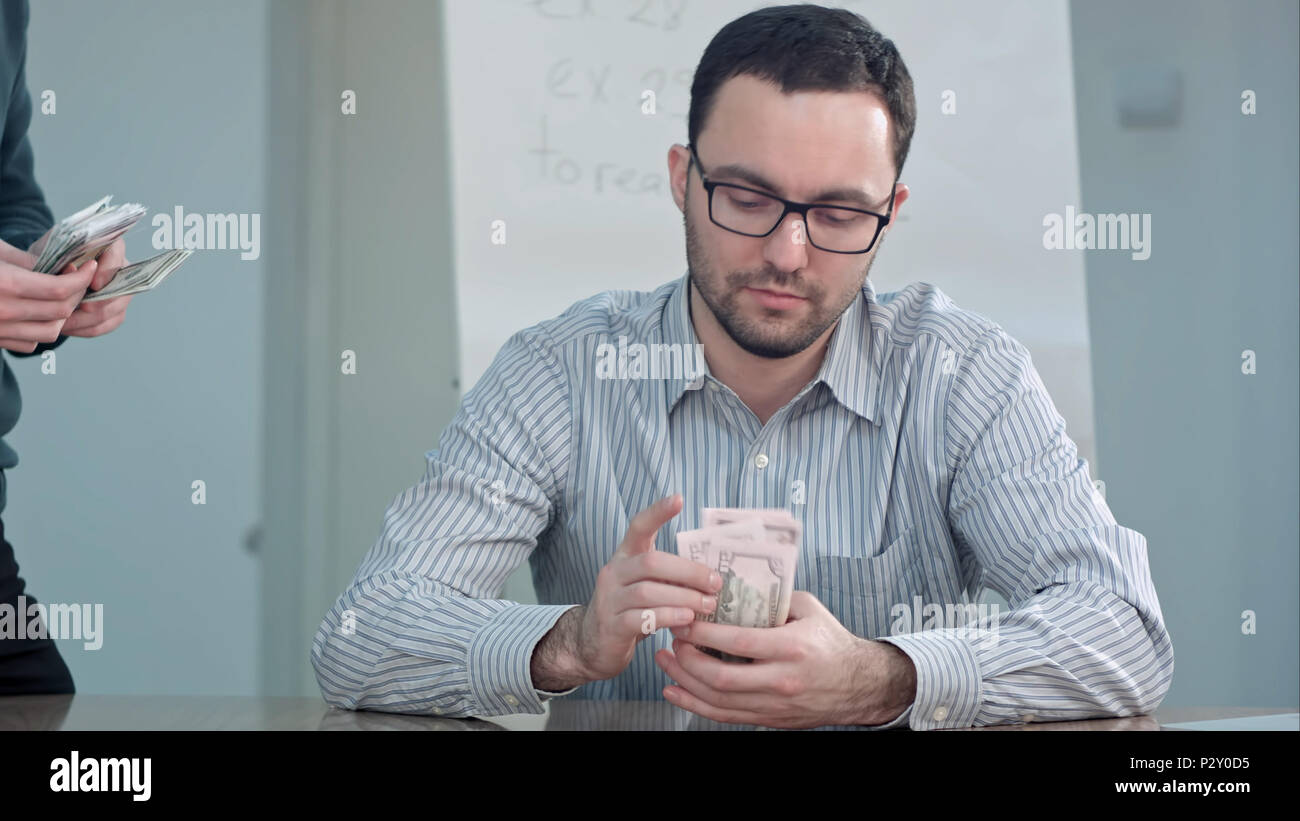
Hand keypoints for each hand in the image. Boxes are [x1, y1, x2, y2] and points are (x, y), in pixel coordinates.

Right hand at [0, 240, 95, 352]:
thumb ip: (27, 261)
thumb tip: (62, 268)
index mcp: (3, 284)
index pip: (58, 289)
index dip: (81, 278)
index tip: (90, 267)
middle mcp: (1, 311)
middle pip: (60, 311)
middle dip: (77, 294)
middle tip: (79, 279)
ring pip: (50, 332)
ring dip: (62, 315)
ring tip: (61, 297)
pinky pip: (29, 344)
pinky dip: (41, 330)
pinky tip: (37, 313)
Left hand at [60, 236, 131, 337]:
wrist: (50, 268)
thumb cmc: (51, 255)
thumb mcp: (52, 250)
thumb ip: (64, 257)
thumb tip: (71, 270)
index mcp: (109, 245)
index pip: (116, 256)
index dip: (108, 272)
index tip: (93, 284)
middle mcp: (122, 268)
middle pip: (120, 290)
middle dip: (96, 305)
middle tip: (71, 312)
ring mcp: (122, 291)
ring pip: (114, 311)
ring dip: (87, 320)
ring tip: (61, 323)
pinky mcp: (117, 310)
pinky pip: (108, 325)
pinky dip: (87, 329)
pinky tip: (67, 328)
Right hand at [572, 494, 723, 681]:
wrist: (593, 645)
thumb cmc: (630, 611)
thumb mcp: (647, 586)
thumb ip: (669, 576)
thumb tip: (712, 575)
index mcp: (625, 556)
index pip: (639, 526)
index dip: (658, 512)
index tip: (679, 499)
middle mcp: (614, 572)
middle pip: (652, 562)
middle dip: (689, 571)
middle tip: (715, 583)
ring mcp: (609, 599)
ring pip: (648, 591)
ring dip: (684, 598)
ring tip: (707, 605)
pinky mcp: (612, 626)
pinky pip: (642, 618)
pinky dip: (668, 617)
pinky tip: (686, 620)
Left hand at [654, 590, 916, 727]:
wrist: (859, 685)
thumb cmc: (831, 641)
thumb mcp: (809, 609)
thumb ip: (772, 598)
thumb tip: (734, 584)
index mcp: (792, 648)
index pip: (738, 642)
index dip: (704, 634)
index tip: (684, 619)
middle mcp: (781, 680)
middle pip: (720, 677)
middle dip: (687, 659)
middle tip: (672, 640)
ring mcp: (774, 704)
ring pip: (717, 700)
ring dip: (684, 681)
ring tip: (664, 661)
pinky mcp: (768, 718)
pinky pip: (724, 716)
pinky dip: (695, 705)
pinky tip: (675, 690)